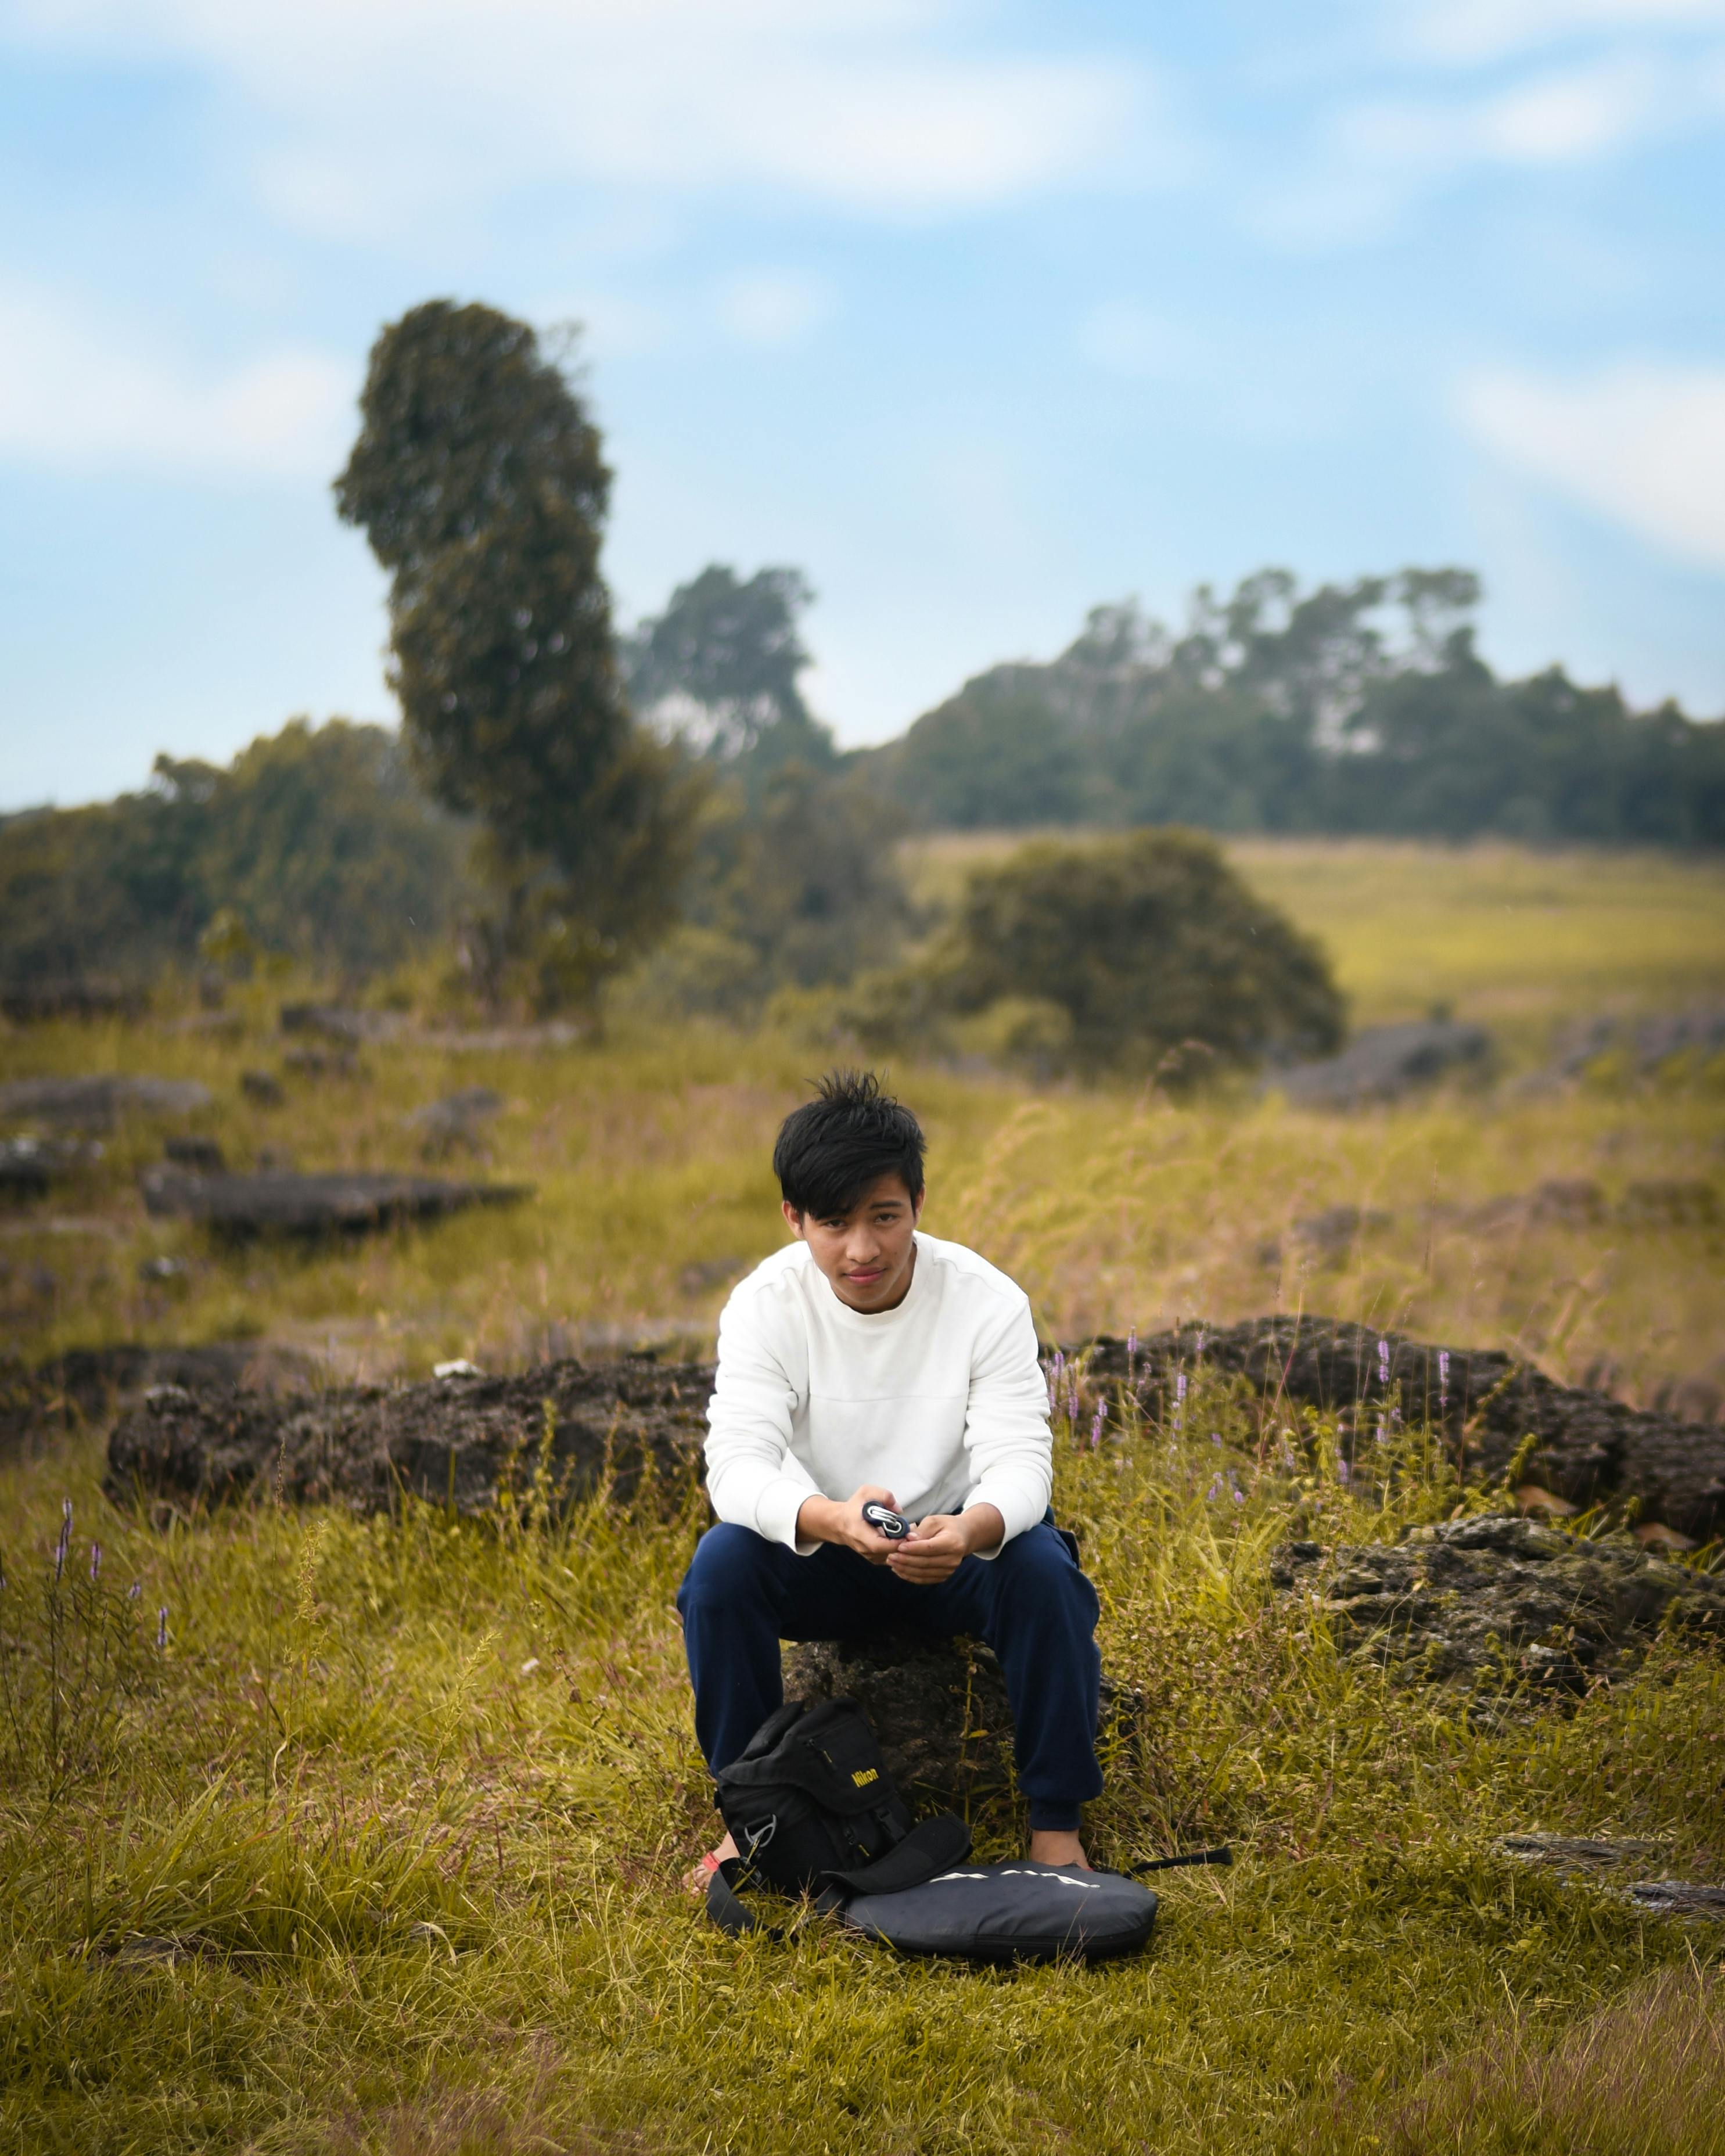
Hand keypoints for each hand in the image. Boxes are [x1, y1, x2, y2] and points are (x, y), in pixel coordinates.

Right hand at [795, 1485, 902, 1564]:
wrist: (839, 1523)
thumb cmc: (853, 1508)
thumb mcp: (865, 1492)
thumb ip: (883, 1495)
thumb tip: (898, 1510)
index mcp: (858, 1532)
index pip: (879, 1545)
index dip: (895, 1541)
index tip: (907, 1533)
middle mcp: (863, 1548)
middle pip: (889, 1553)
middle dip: (904, 1543)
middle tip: (912, 1532)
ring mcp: (869, 1556)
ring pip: (891, 1557)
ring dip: (902, 1547)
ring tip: (907, 1534)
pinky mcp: (874, 1559)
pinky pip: (890, 1558)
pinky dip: (898, 1550)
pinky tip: (901, 1539)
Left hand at [887, 1505, 1002, 1584]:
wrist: (964, 1536)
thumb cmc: (947, 1526)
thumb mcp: (935, 1521)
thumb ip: (922, 1530)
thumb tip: (908, 1539)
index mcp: (952, 1543)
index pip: (929, 1548)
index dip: (913, 1548)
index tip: (899, 1546)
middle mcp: (953, 1560)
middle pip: (925, 1562)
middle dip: (905, 1560)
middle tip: (890, 1555)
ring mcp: (949, 1570)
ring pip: (922, 1573)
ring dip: (904, 1569)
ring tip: (891, 1562)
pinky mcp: (944, 1577)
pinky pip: (924, 1579)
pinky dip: (910, 1576)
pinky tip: (899, 1569)